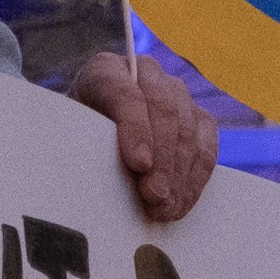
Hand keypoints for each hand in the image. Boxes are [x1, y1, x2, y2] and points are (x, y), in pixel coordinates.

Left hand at [68, 50, 216, 223]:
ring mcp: (176, 94)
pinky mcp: (198, 119)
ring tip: (164, 208)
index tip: (138, 164)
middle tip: (154, 195)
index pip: (125, 92)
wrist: (95, 140)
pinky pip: (207, 147)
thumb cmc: (80, 141)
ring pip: (188, 130)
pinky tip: (180, 204)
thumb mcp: (72, 138)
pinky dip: (195, 179)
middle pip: (164, 111)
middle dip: (162, 159)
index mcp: (106, 71)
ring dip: (179, 175)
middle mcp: (146, 75)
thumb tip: (122, 177)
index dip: (135, 128)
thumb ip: (89, 146)